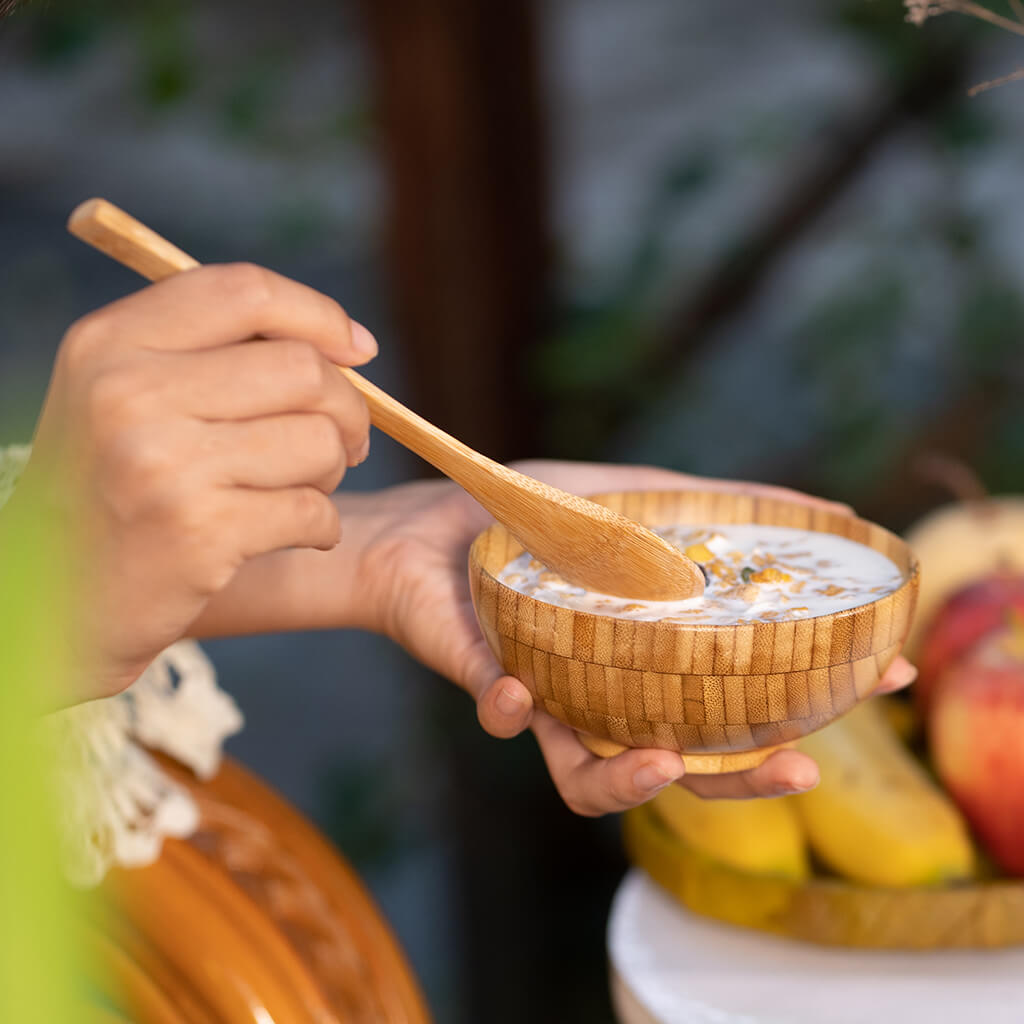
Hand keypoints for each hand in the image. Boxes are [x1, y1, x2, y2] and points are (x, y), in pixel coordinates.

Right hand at [13, 264, 375, 698]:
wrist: (55, 603)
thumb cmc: (113, 490)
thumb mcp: (124, 397)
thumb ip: (214, 353)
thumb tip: (349, 343)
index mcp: (110, 342)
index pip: (244, 291)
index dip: (319, 315)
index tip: (358, 348)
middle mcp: (128, 393)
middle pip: (301, 368)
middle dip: (346, 408)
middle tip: (344, 441)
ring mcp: (162, 463)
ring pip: (318, 441)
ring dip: (333, 471)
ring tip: (304, 489)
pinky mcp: (198, 532)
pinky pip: (312, 511)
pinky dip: (322, 526)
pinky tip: (297, 534)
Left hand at [356, 460, 918, 814]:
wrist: (421, 525)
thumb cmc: (524, 516)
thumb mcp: (627, 497)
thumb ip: (709, 504)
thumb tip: (820, 502)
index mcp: (645, 660)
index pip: (736, 702)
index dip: (807, 702)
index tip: (879, 682)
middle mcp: (602, 695)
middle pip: (684, 764)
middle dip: (743, 779)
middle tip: (800, 767)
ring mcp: (548, 702)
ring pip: (595, 779)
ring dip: (632, 783)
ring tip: (664, 760)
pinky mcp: (489, 689)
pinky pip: (507, 722)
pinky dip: (514, 712)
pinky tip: (520, 693)